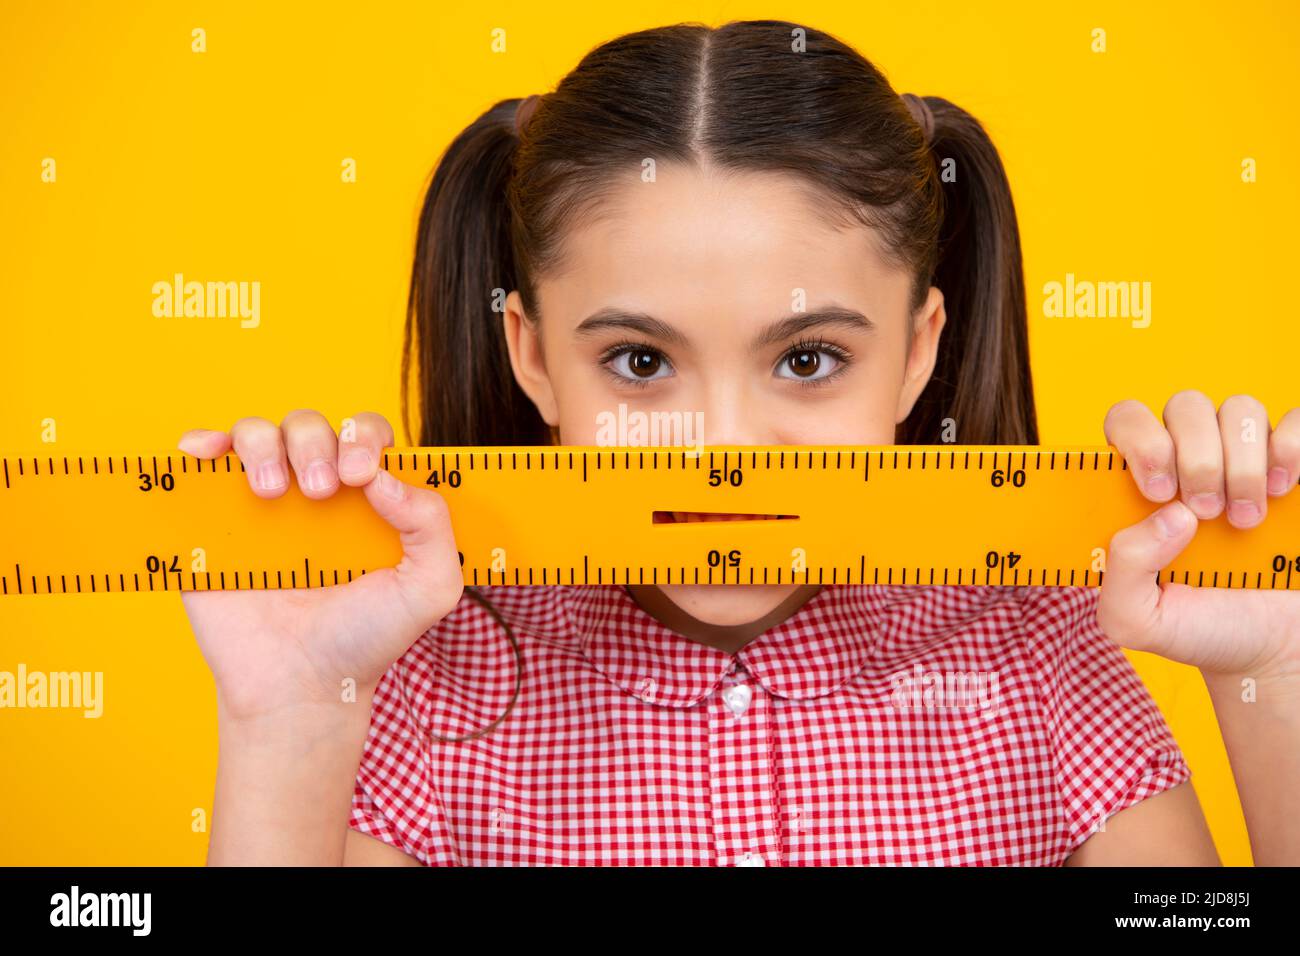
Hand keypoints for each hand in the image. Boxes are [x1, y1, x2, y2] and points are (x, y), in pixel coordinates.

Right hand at [176, 410, 463, 723]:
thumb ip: (432, 524)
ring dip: (263, 444)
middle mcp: (316, 491)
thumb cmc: (366, 639)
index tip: (360, 475)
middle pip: (311, 426)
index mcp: (368, 497)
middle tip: (320, 491)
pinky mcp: (214, 521)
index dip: (363, 438)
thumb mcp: (429, 587)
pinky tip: (209, 454)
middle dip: (316, 442)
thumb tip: (384, 475)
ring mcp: (263, 502)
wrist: (300, 687)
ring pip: (258, 433)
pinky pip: (202, 461)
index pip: (367, 436)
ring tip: (272, 492)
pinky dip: (202, 443)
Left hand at [1097, 392, 1299, 679]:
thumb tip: (1166, 514)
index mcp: (1140, 486)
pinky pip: (1291, 420)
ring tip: (1246, 520)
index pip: (1127, 420)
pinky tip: (1282, 490)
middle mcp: (1189, 461)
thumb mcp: (1135, 619)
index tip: (1158, 491)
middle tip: (1207, 514)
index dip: (1141, 441)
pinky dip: (1288, 447)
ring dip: (1242, 464)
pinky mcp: (1291, 466)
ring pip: (1238, 409)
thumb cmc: (1200, 628)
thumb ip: (1121, 569)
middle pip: (1185, 407)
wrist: (1272, 649)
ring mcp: (1243, 460)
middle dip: (1197, 459)